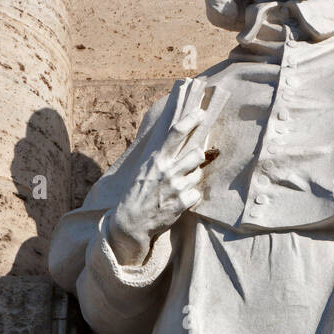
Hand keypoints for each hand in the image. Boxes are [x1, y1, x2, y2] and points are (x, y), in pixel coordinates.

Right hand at [107, 108, 207, 266]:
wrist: (132, 221)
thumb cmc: (139, 193)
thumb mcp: (145, 169)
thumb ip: (162, 156)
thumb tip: (178, 139)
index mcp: (156, 159)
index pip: (176, 133)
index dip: (191, 120)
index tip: (201, 112)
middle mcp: (167, 170)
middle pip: (196, 154)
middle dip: (197, 156)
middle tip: (192, 161)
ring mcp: (176, 187)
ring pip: (198, 174)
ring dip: (192, 178)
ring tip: (179, 185)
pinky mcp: (182, 203)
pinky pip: (196, 194)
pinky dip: (190, 197)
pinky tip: (178, 200)